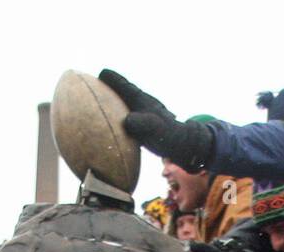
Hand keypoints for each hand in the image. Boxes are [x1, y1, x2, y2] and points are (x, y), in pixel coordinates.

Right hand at [97, 69, 215, 170]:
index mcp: (143, 102)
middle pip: (124, 92)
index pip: (126, 87)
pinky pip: (127, 117)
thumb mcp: (157, 130)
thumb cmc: (170, 137)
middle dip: (112, 86)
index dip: (114, 80)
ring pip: (126, 104)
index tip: (102, 72)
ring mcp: (143, 115)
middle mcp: (142, 106)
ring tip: (103, 99)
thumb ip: (143, 124)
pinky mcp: (144, 126)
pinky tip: (114, 121)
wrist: (185, 146)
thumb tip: (127, 121)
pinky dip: (119, 115)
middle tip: (98, 80)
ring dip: (115, 100)